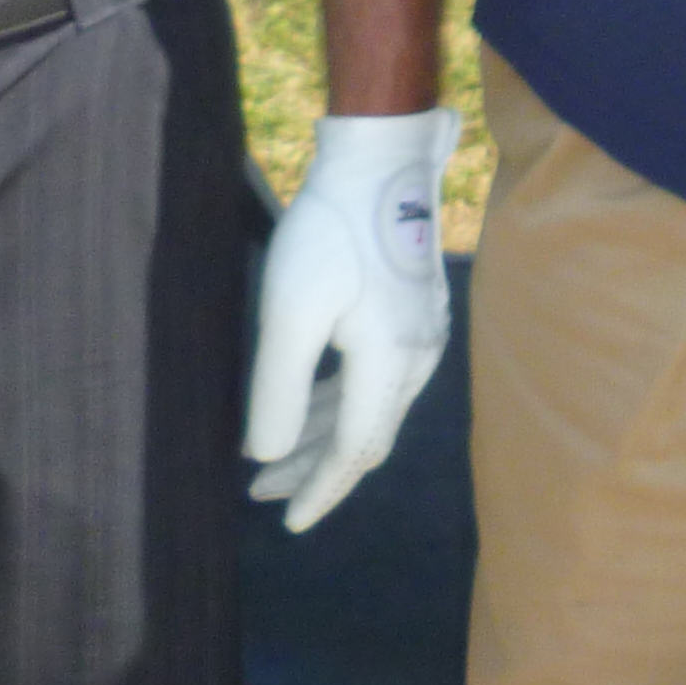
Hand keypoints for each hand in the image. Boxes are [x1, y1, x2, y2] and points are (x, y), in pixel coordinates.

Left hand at [245, 105, 458, 532]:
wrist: (380, 160)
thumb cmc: (330, 230)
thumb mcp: (291, 310)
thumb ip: (281, 389)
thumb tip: (270, 456)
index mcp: (390, 361)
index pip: (356, 450)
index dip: (321, 491)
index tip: (287, 523)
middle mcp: (418, 356)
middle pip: (368, 436)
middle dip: (316, 471)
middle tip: (262, 494)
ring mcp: (423, 333)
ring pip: (373, 409)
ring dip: (324, 437)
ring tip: (274, 460)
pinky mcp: (415, 313)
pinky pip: (379, 380)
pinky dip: (341, 404)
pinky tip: (311, 404)